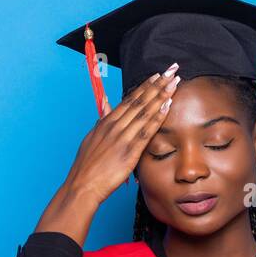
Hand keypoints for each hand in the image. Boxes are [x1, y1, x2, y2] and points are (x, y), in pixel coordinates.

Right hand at [62, 63, 181, 206]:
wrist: (82, 185)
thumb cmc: (86, 166)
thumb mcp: (91, 139)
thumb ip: (101, 122)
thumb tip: (105, 108)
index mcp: (106, 122)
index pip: (129, 99)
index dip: (145, 86)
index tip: (157, 75)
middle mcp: (115, 126)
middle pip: (139, 101)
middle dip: (157, 84)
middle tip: (171, 70)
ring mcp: (122, 137)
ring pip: (144, 112)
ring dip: (160, 96)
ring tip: (173, 83)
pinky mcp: (129, 151)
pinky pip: (146, 131)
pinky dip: (157, 117)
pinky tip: (167, 106)